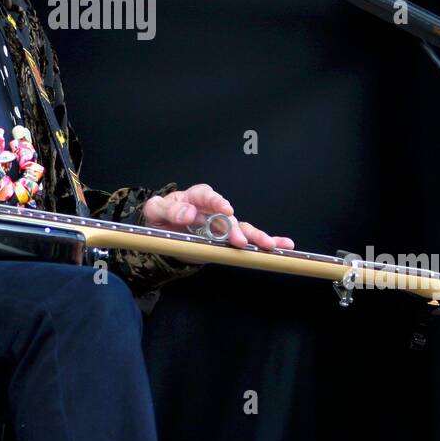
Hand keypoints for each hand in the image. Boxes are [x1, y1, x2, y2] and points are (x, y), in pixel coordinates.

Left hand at [142, 183, 294, 252]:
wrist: (163, 231)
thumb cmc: (161, 216)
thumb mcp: (155, 211)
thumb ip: (168, 210)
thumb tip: (187, 213)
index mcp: (195, 197)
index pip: (206, 195)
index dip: (215, 201)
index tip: (223, 209)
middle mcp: (212, 210)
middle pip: (227, 216)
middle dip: (234, 228)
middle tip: (240, 240)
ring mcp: (221, 226)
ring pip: (242, 229)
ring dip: (256, 237)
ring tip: (270, 245)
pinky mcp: (226, 240)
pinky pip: (247, 241)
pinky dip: (264, 242)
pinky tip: (283, 245)